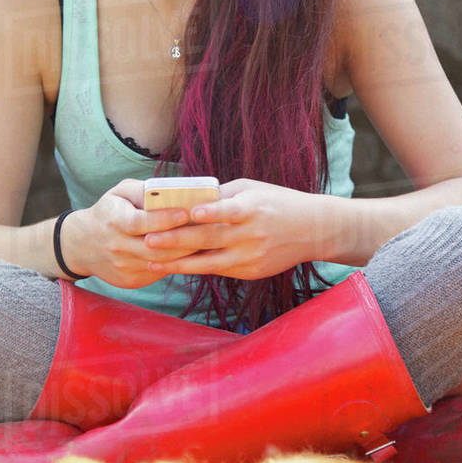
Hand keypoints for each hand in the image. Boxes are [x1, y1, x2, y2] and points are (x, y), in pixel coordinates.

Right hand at [59, 179, 192, 288]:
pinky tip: (192, 255)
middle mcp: (117, 247)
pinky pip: (158, 273)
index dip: (164, 219)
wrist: (82, 246)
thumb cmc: (109, 212)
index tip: (186, 213)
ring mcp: (124, 267)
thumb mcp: (119, 193)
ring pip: (162, 262)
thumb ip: (142, 190)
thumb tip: (172, 191)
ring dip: (186, 254)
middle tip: (208, 229)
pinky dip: (177, 264)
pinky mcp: (130, 281)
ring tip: (205, 241)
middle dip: (185, 239)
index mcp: (114, 221)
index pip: (141, 222)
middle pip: (157, 247)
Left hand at [142, 178, 323, 279]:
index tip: (187, 213)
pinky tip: (174, 268)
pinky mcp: (251, 272)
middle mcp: (251, 234)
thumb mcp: (252, 190)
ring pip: (208, 263)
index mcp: (252, 208)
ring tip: (152, 262)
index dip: (209, 213)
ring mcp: (251, 256)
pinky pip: (218, 270)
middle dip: (176, 241)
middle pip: (209, 239)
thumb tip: (188, 199)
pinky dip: (195, 268)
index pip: (227, 211)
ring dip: (178, 264)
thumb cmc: (278, 202)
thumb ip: (222, 195)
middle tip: (148, 240)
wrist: (313, 230)